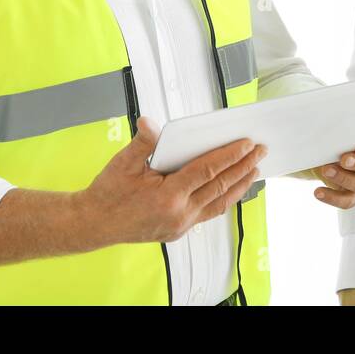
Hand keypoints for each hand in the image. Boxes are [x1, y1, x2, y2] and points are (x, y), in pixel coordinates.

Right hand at [76, 116, 266, 244]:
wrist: (94, 224)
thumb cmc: (107, 193)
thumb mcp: (122, 163)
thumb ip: (143, 142)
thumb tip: (151, 123)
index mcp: (167, 197)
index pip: (207, 171)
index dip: (230, 156)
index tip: (247, 143)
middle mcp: (179, 215)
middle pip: (219, 187)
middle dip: (243, 167)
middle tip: (260, 151)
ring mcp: (180, 226)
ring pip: (219, 204)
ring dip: (239, 185)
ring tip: (255, 169)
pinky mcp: (178, 230)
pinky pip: (209, 213)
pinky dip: (223, 198)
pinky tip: (232, 188)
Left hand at [309, 120, 354, 208]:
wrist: (349, 148)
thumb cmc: (352, 133)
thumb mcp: (354, 125)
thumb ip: (348, 127)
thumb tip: (331, 128)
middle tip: (343, 159)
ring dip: (342, 179)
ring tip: (326, 171)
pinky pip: (347, 201)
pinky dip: (332, 198)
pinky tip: (318, 192)